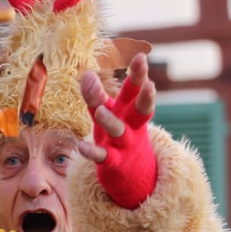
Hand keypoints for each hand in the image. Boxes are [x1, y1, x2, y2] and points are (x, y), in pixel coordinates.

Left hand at [78, 53, 157, 208]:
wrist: (130, 175)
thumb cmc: (117, 134)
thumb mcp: (107, 113)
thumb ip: (95, 95)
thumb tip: (86, 73)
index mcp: (130, 110)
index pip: (135, 90)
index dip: (139, 74)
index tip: (141, 56)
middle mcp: (131, 125)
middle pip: (141, 109)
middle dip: (145, 96)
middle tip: (149, 82)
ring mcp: (124, 144)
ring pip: (119, 132)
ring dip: (110, 121)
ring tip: (100, 111)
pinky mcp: (114, 162)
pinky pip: (104, 157)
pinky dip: (93, 152)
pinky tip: (81, 146)